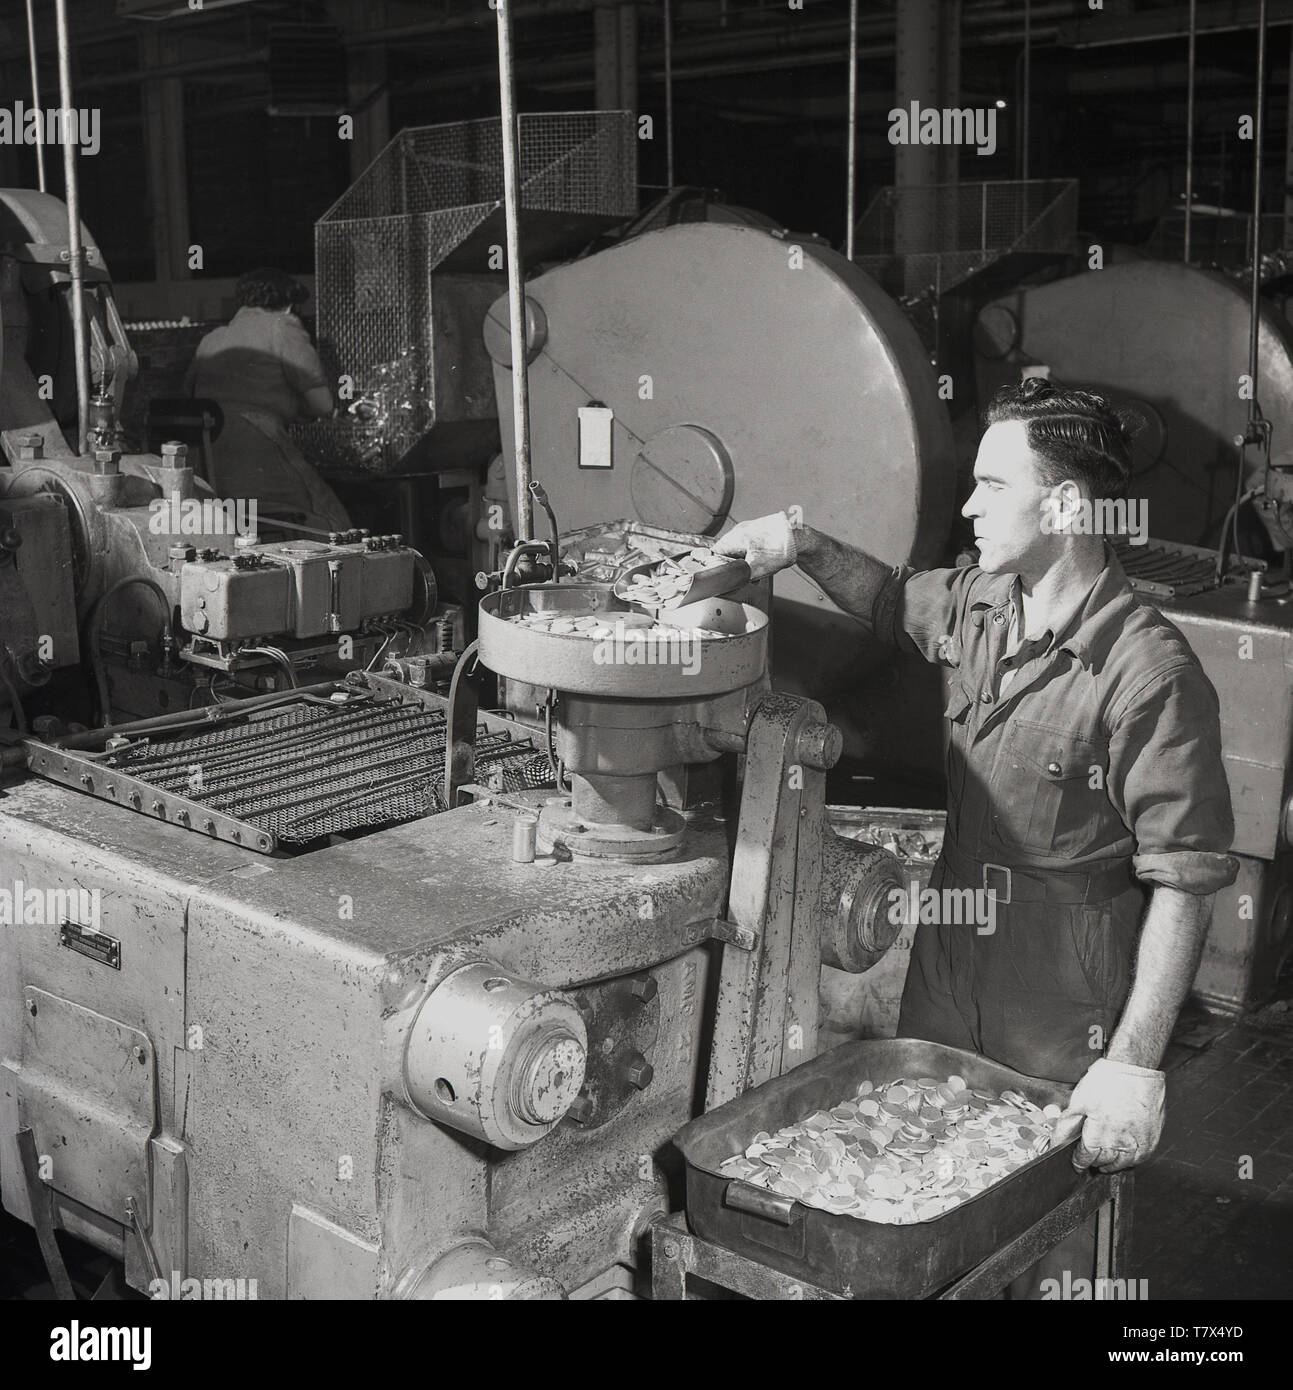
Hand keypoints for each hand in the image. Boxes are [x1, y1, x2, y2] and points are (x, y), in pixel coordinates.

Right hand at [713, 512, 797, 579]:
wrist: (799, 539)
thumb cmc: (779, 551)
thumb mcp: (754, 569)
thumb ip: (736, 575)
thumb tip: (727, 581)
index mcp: (735, 536)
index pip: (716, 552)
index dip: (718, 565)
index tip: (726, 573)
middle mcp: (740, 529)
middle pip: (727, 550)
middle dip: (734, 564)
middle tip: (743, 573)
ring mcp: (750, 527)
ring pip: (739, 547)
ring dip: (745, 559)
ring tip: (755, 568)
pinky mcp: (760, 529)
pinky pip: (750, 543)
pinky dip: (753, 553)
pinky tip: (762, 561)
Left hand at [1051, 1057, 1165, 1172]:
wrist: (1134, 1067)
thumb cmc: (1107, 1080)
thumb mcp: (1079, 1100)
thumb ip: (1067, 1125)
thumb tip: (1057, 1141)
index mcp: (1099, 1133)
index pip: (1086, 1158)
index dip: (1079, 1161)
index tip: (1077, 1161)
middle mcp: (1120, 1141)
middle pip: (1104, 1162)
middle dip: (1094, 1160)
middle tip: (1090, 1155)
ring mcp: (1138, 1141)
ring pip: (1122, 1163)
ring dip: (1111, 1163)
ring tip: (1104, 1157)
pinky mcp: (1152, 1137)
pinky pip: (1141, 1158)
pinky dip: (1131, 1159)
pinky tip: (1124, 1152)